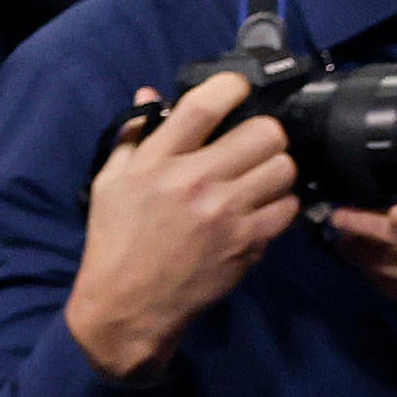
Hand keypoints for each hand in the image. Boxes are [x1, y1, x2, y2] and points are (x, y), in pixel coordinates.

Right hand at [64, 72, 300, 380]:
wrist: (127, 309)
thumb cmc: (115, 243)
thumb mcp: (109, 186)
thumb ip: (132, 137)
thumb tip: (152, 94)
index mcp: (157, 162)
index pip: (207, 102)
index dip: (233, 87)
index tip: (236, 93)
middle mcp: (194, 180)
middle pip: (266, 131)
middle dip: (263, 136)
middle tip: (251, 148)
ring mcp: (225, 213)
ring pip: (285, 167)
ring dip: (274, 171)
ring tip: (258, 181)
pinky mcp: (247, 242)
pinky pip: (288, 207)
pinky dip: (278, 207)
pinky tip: (258, 212)